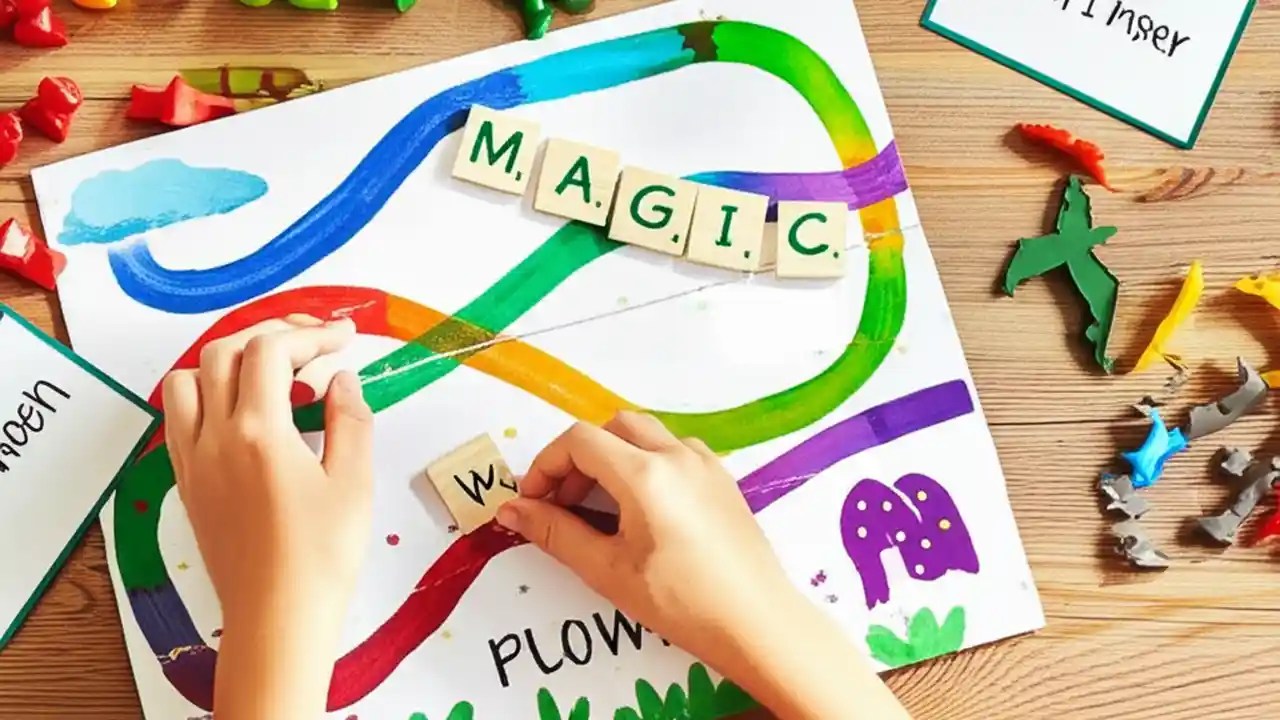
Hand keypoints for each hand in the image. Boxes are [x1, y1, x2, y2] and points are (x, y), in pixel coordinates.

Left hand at [162, 315, 373, 719]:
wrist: (276, 619)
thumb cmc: (322, 557)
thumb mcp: (354, 484)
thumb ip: (350, 420)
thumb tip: (341, 379)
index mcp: (259, 432)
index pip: (272, 351)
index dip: (310, 335)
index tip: (344, 338)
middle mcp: (215, 438)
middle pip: (226, 352)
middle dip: (272, 336)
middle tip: (315, 345)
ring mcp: (193, 461)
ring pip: (189, 380)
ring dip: (228, 362)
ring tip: (270, 374)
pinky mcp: (188, 484)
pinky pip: (181, 419)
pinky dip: (208, 397)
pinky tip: (245, 414)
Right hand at [497, 412, 909, 719]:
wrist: (755, 621)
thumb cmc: (681, 602)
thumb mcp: (608, 570)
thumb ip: (555, 533)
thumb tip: (512, 510)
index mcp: (645, 473)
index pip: (579, 441)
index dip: (546, 466)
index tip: (533, 501)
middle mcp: (677, 454)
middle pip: (612, 426)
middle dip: (579, 456)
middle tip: (564, 503)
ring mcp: (705, 463)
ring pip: (646, 434)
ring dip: (614, 456)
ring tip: (601, 508)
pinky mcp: (722, 478)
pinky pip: (674, 451)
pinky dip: (646, 463)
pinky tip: (643, 510)